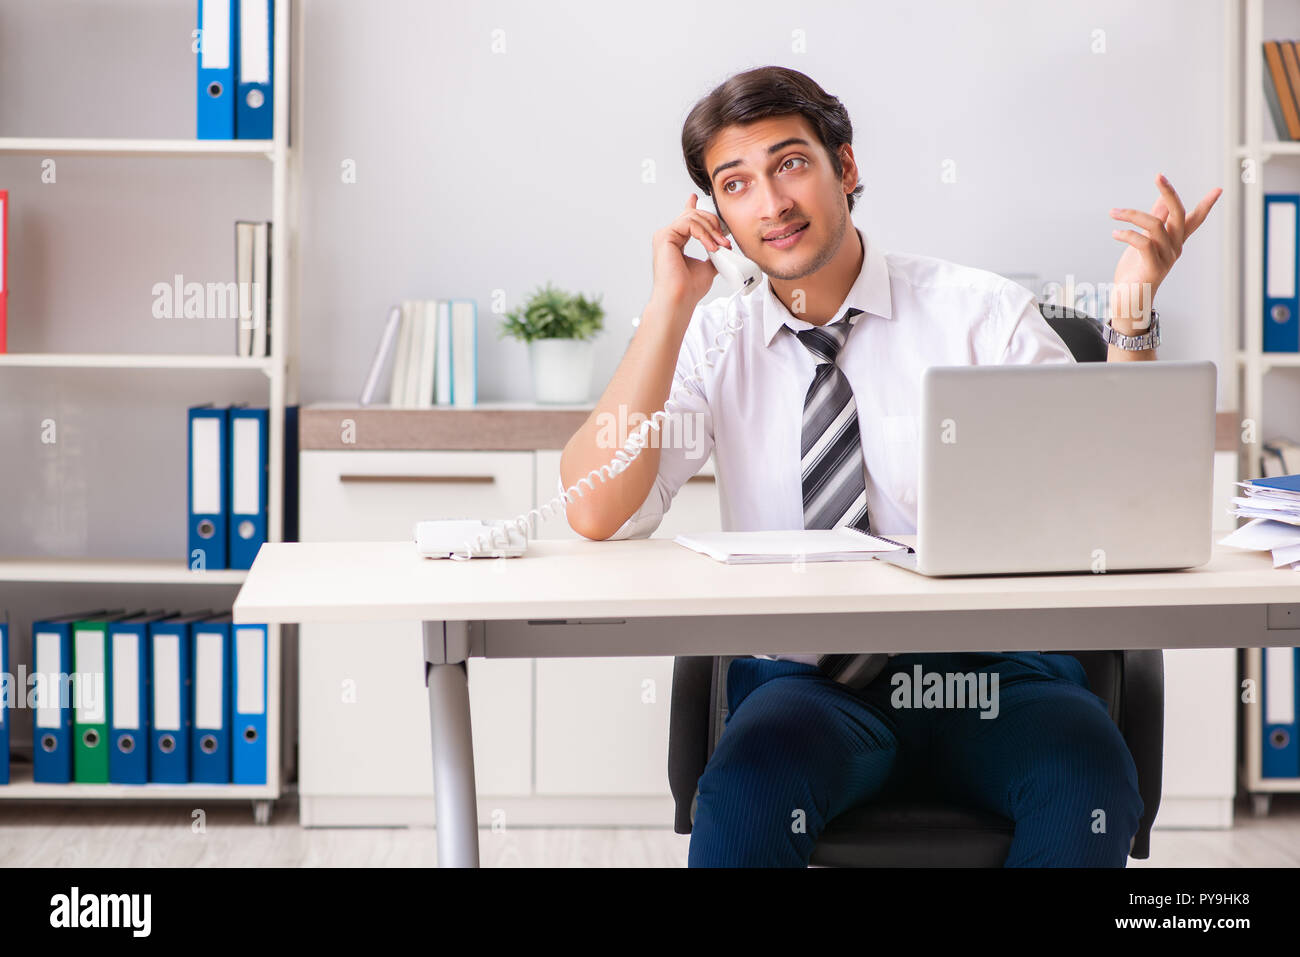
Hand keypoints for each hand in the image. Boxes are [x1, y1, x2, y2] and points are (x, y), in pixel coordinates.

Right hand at [650, 194, 731, 309]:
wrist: (679, 300)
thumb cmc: (689, 289)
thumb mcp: (707, 267)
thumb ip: (712, 254)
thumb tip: (723, 249)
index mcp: (675, 242)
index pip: (684, 219)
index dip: (692, 207)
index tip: (696, 198)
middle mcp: (668, 237)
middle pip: (694, 216)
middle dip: (713, 224)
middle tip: (724, 240)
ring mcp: (665, 236)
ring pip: (693, 218)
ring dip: (711, 230)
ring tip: (720, 246)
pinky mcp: (665, 236)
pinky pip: (689, 223)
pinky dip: (703, 233)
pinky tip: (711, 246)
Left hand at [1109, 173, 1221, 329]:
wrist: (1128, 300)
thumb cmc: (1135, 270)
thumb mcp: (1145, 242)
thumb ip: (1155, 222)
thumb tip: (1162, 199)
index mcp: (1175, 241)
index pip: (1195, 220)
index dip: (1206, 205)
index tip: (1219, 190)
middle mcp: (1175, 247)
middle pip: (1178, 214)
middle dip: (1169, 193)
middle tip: (1159, 176)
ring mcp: (1166, 258)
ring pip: (1155, 225)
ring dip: (1131, 215)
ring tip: (1113, 212)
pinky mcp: (1153, 267)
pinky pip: (1143, 242)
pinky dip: (1127, 234)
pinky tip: (1115, 233)